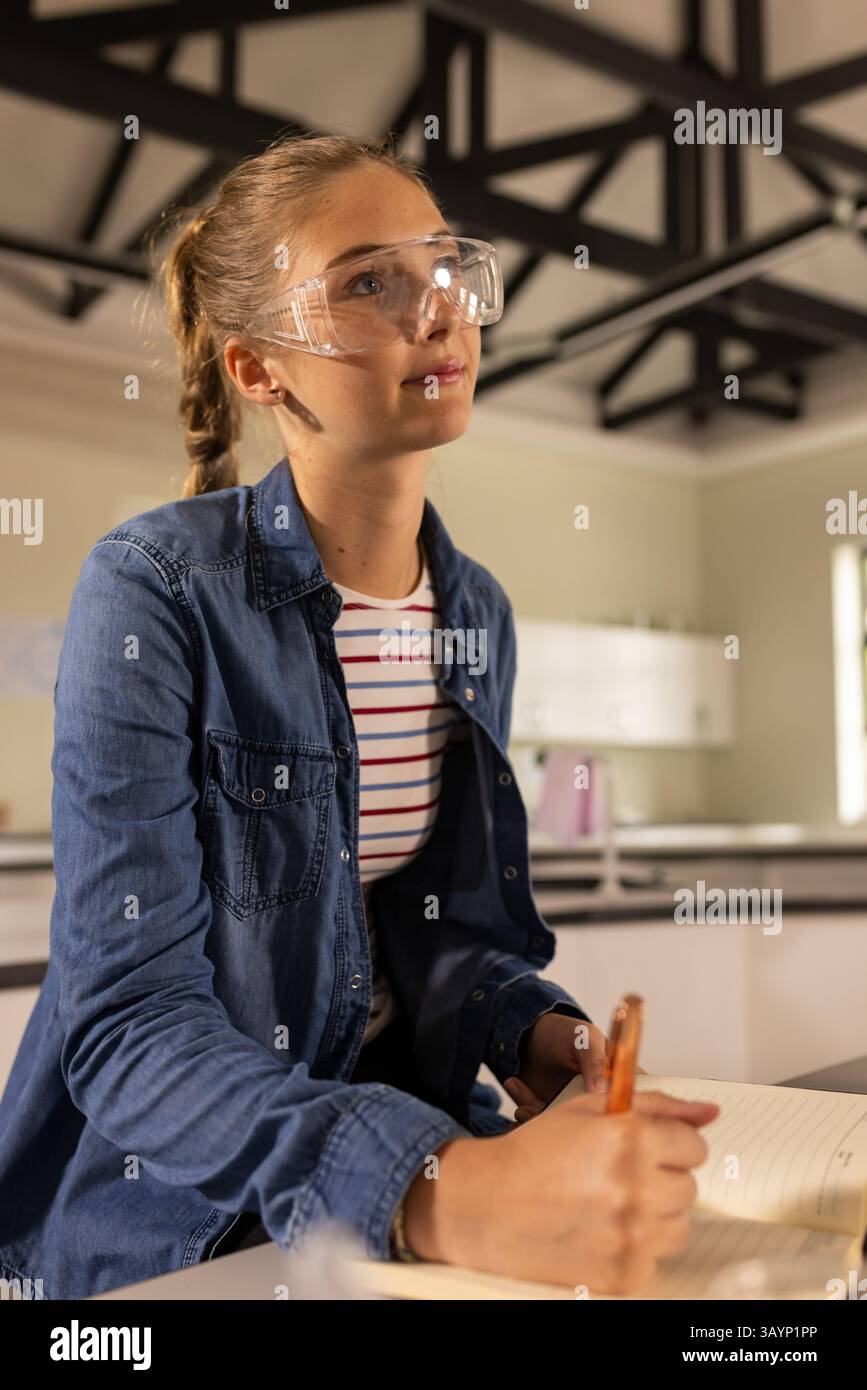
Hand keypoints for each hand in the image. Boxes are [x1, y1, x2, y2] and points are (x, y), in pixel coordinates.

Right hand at [403, 1090, 718, 1291]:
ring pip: (679, 1225)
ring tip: (612, 1203)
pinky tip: (602, 1229)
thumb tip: (708, 1112)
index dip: (669, 1143)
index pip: (694, 1145)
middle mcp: (635, 1188)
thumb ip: (656, 1106)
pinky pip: (656, 1257)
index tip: (649, 1147)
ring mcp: (631, 1236)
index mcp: (629, 1140)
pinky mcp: (624, 1273)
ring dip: (654, 1214)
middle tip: (619, 1175)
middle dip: (660, 1177)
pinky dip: (636, 1246)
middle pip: (688, 1186)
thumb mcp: (591, 1111)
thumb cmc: (535, 1154)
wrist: (488, 1205)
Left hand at [502, 1011, 647, 1121]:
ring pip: (562, 1130)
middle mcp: (597, 1100)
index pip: (630, 1106)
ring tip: (523, 1102)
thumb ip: (596, 1061)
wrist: (528, 1035)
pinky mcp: (550, 1112)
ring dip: (537, 1116)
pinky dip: (524, 1111)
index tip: (593, 1117)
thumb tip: (602, 1092)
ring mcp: (573, 1108)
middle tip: (545, 1109)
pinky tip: (514, 1084)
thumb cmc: (562, 1031)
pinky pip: (540, 1121)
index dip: (618, 1118)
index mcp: (617, 1080)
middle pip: (594, 1126)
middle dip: (567, 1125)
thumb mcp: (583, 1038)